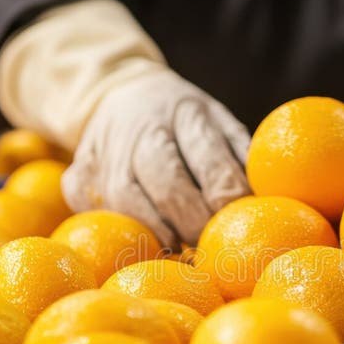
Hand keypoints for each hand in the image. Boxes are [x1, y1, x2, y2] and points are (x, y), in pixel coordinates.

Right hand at [62, 65, 250, 248]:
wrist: (118, 94)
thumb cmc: (182, 119)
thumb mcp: (218, 121)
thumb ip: (241, 156)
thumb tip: (266, 201)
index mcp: (185, 113)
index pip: (211, 163)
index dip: (229, 201)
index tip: (240, 224)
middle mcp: (142, 130)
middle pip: (170, 187)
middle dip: (197, 224)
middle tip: (213, 247)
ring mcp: (105, 153)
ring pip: (131, 205)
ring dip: (162, 234)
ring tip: (183, 250)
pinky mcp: (78, 177)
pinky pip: (101, 214)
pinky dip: (128, 233)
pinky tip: (150, 243)